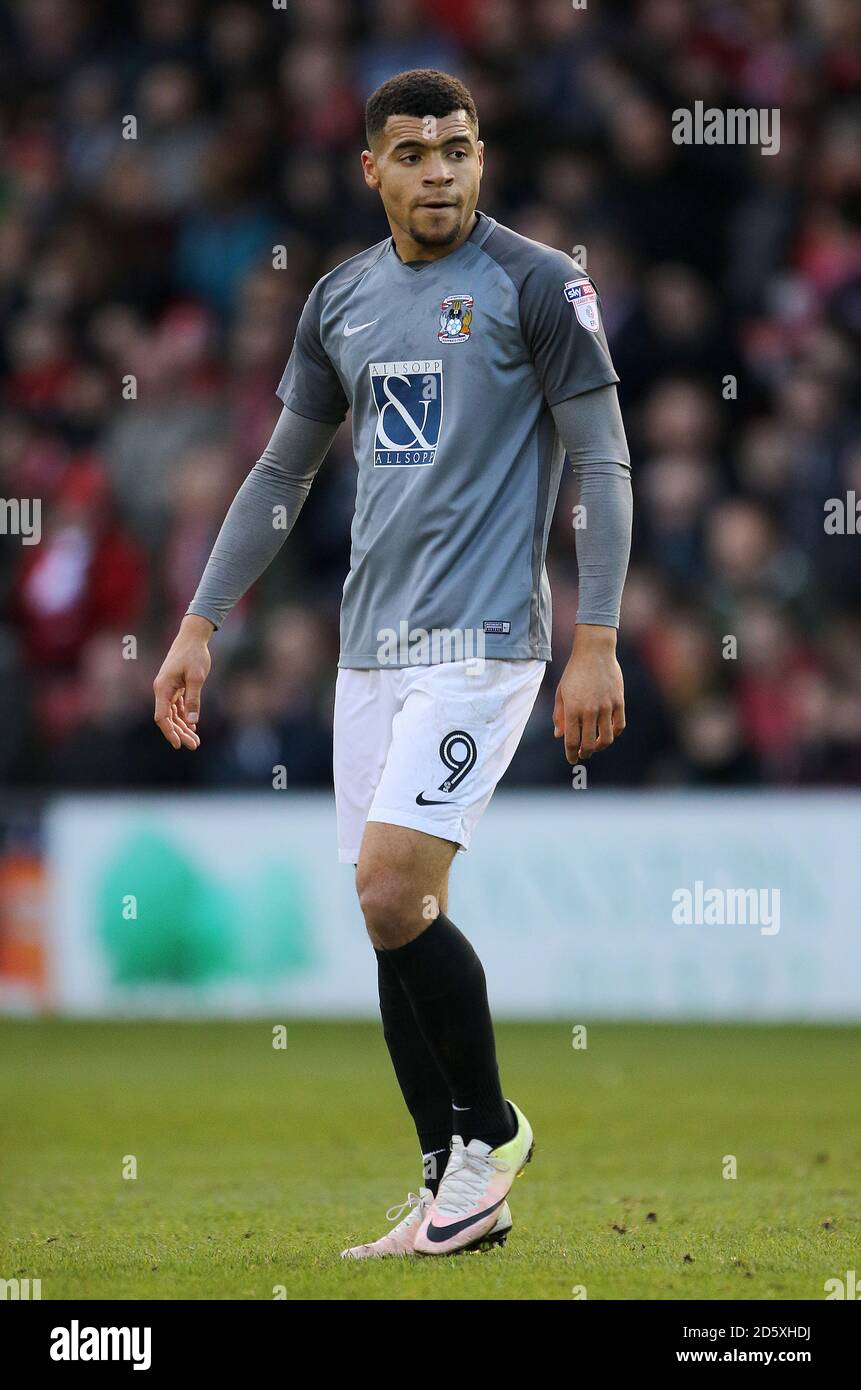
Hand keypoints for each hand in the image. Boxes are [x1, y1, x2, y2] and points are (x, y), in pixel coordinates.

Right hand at [153, 614, 212, 749]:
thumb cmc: (194, 655)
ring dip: (183, 727)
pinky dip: (184, 717)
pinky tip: (192, 727)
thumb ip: (193, 699)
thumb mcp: (197, 677)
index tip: (179, 745)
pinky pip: (177, 706)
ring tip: (195, 740)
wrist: (193, 637)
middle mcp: (162, 690)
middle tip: (194, 746)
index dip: (169, 732)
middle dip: (180, 733)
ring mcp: (168, 689)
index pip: (162, 717)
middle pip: (168, 718)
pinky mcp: (175, 686)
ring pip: (173, 714)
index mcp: (163, 688)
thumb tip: (192, 722)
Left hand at [552, 625, 624, 762]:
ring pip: (606, 738)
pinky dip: (614, 733)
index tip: (572, 759)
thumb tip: (559, 736)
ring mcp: (606, 706)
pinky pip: (619, 726)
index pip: (572, 741)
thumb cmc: (574, 672)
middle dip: (585, 753)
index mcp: (573, 709)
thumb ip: (559, 715)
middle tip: (583, 754)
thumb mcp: (561, 692)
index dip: (571, 754)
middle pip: (589, 744)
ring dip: (600, 747)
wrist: (595, 652)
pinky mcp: (619, 702)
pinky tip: (608, 733)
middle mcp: (590, 710)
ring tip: (596, 746)